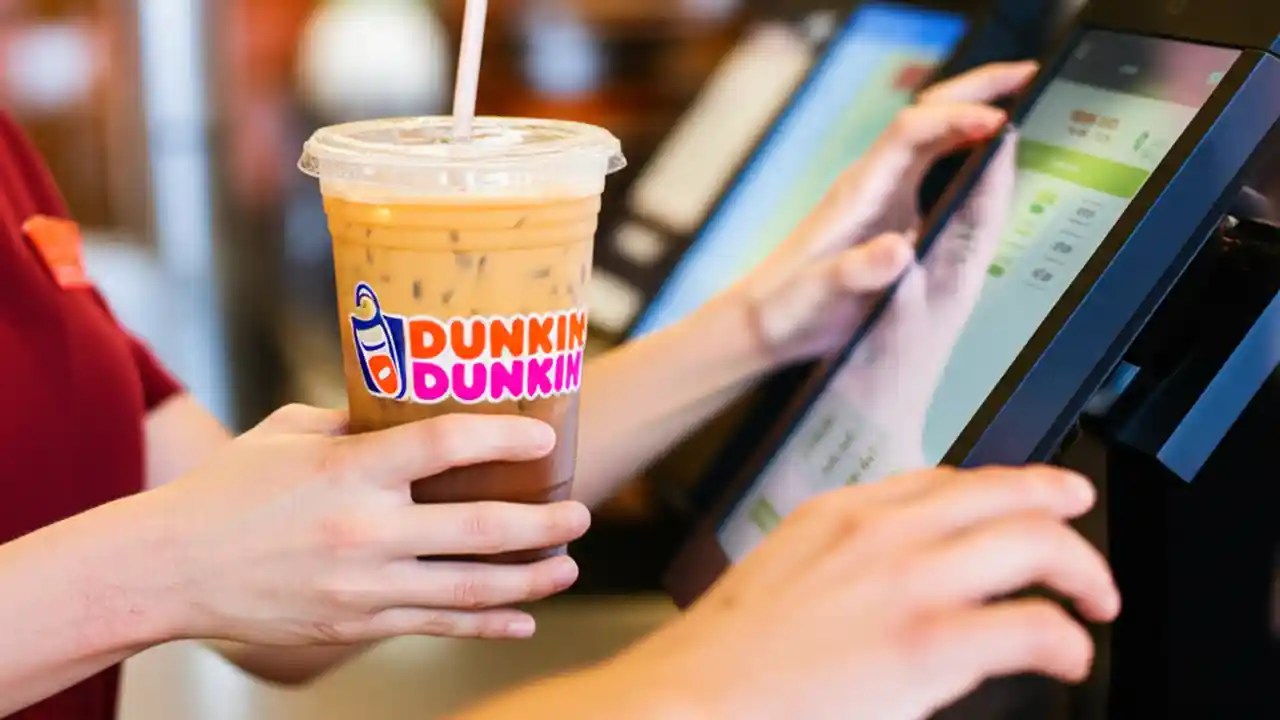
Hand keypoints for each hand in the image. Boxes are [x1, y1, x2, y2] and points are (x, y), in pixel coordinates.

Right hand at [134, 404, 590, 644]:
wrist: (169, 568)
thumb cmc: (228, 490)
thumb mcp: (287, 434)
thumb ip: (351, 424)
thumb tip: (405, 414)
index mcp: (350, 469)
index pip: (446, 444)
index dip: (503, 438)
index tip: (543, 437)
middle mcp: (365, 529)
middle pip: (478, 529)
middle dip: (542, 525)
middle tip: (582, 515)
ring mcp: (364, 584)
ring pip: (469, 588)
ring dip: (530, 580)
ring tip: (569, 568)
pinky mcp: (356, 623)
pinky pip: (436, 625)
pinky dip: (485, 625)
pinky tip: (523, 621)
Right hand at [601, 466, 1118, 719]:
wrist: (691, 697)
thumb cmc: (726, 654)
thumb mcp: (782, 574)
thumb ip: (843, 560)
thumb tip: (894, 575)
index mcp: (840, 513)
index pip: (944, 480)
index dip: (1001, 486)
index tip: (1025, 498)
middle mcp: (881, 533)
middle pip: (1003, 495)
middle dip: (1060, 506)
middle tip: (1082, 526)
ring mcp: (908, 584)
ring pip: (1034, 544)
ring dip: (1082, 569)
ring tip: (1096, 598)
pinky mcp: (928, 645)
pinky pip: (1033, 627)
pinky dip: (1067, 641)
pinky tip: (1070, 655)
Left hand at [732, 61, 1035, 364]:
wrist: (765, 317)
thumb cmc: (787, 305)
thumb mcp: (819, 292)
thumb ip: (857, 270)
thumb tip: (900, 250)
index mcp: (860, 192)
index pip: (912, 133)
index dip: (956, 119)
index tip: (1000, 122)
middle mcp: (873, 181)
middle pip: (927, 115)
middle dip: (977, 88)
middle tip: (1028, 74)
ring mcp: (882, 193)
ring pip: (934, 133)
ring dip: (977, 109)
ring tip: (1024, 95)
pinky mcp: (889, 212)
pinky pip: (935, 163)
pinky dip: (968, 145)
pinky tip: (993, 150)